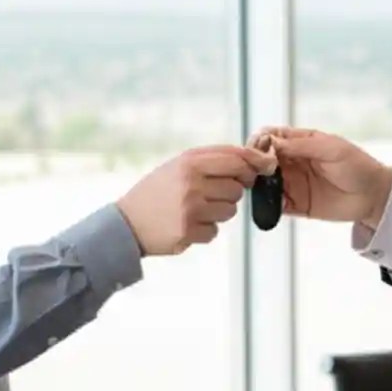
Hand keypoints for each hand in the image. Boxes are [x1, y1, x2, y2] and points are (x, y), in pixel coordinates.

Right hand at [116, 145, 274, 255]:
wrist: (126, 223)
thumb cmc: (158, 191)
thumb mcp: (178, 165)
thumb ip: (212, 159)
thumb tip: (254, 159)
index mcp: (189, 162)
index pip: (236, 158)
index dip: (254, 163)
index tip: (264, 167)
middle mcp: (191, 183)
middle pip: (237, 187)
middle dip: (230, 192)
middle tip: (210, 194)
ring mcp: (190, 209)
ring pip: (230, 211)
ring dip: (218, 212)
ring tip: (194, 209)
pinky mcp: (188, 232)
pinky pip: (215, 231)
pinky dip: (204, 230)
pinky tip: (185, 224)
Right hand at [249, 127, 391, 228]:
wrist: (374, 196)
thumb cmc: (357, 165)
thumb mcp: (332, 149)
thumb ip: (302, 145)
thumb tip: (272, 142)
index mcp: (300, 142)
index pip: (271, 137)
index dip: (260, 140)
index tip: (257, 148)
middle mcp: (292, 162)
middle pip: (263, 160)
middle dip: (255, 164)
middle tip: (254, 170)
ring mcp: (292, 184)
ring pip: (265, 182)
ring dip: (258, 185)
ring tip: (259, 188)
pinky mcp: (296, 205)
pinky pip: (275, 205)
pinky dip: (268, 205)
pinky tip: (269, 205)